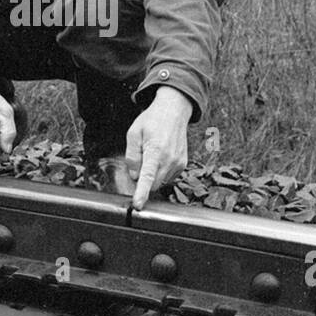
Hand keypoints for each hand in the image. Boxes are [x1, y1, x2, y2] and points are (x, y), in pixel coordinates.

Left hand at [125, 86, 191, 210]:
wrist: (174, 111)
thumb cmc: (152, 120)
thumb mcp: (134, 133)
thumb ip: (132, 156)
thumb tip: (134, 175)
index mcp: (155, 151)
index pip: (147, 177)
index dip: (142, 193)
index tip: (138, 205)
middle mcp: (169, 159)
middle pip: (153, 184)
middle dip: (144, 180)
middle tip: (141, 160)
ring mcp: (178, 162)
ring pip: (161, 182)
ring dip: (153, 175)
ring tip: (152, 154)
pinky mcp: (183, 164)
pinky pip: (168, 177)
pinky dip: (161, 172)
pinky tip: (160, 157)